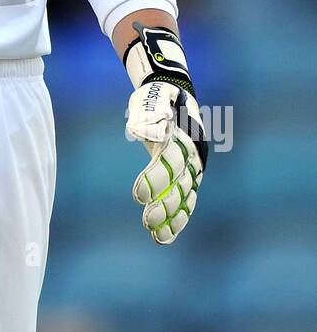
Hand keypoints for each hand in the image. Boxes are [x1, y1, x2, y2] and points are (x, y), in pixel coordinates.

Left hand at [122, 21, 207, 244]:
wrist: (177, 96)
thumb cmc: (159, 94)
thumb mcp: (153, 95)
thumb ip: (150, 110)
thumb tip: (140, 132)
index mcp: (183, 133)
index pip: (171, 159)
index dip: (156, 177)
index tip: (138, 195)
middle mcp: (192, 153)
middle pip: (181, 182)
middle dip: (166, 203)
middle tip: (147, 220)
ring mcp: (193, 166)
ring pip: (186, 195)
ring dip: (173, 217)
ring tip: (157, 235)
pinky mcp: (189, 176)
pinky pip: (186, 199)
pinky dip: (177, 218)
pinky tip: (163, 236)